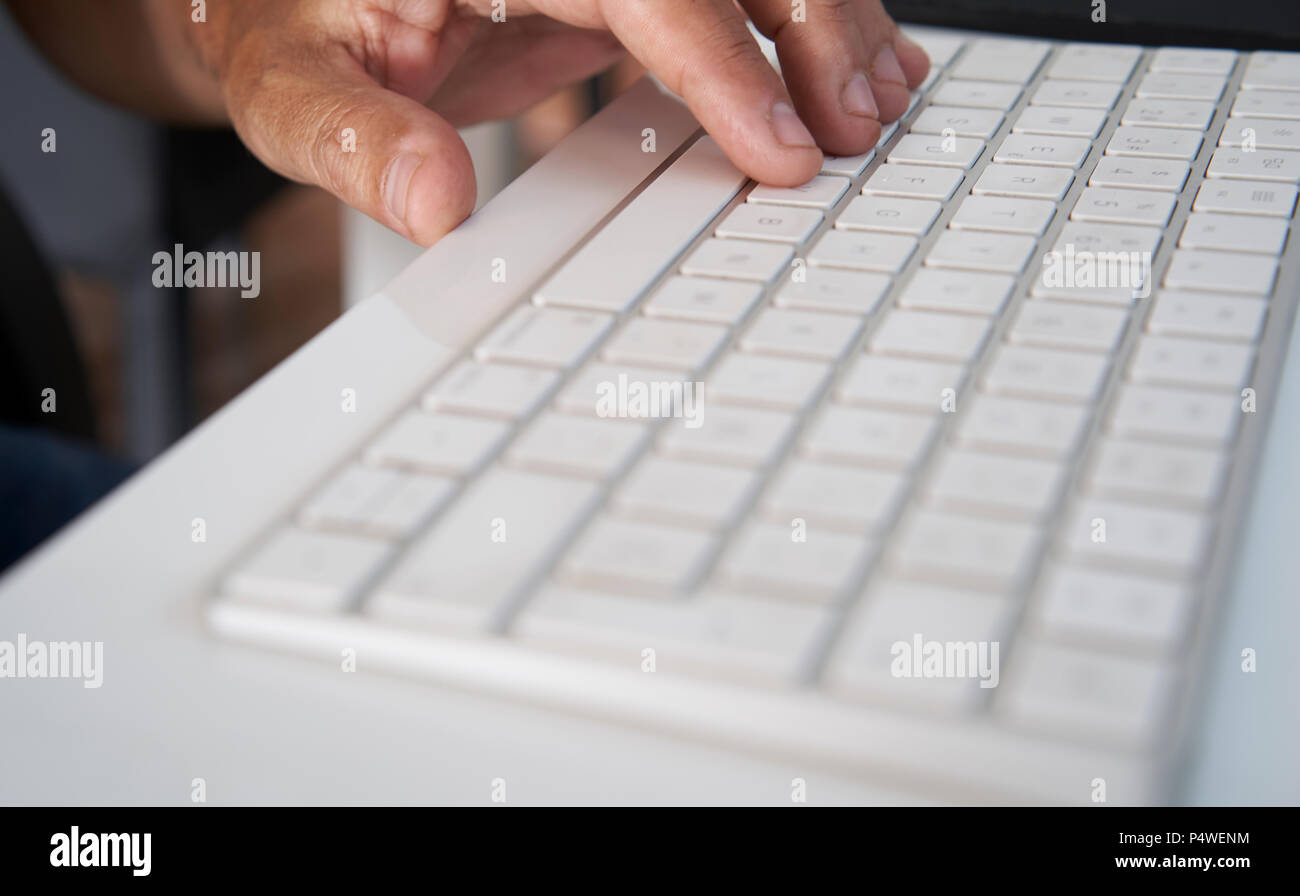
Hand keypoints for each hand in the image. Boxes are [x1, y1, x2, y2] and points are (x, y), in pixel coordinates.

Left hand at [188, 0, 928, 244]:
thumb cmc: (281, 19)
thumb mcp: (286, 82)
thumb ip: (351, 137)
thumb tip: (436, 204)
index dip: (721, 58)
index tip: (780, 144)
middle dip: (806, 27)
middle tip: (854, 125)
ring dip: (823, 18)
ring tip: (876, 99)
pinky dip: (792, 20)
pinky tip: (848, 55)